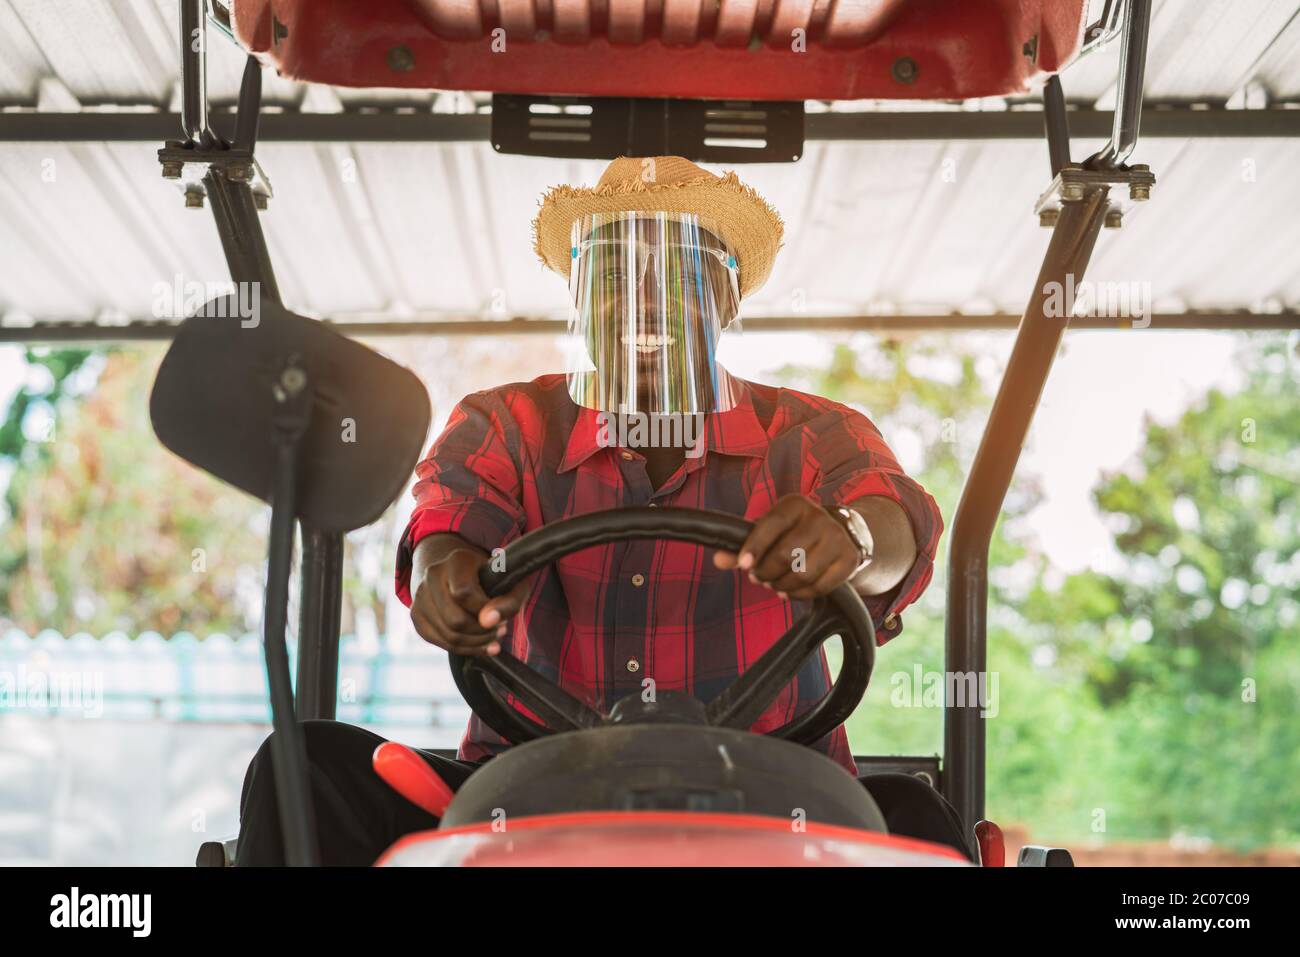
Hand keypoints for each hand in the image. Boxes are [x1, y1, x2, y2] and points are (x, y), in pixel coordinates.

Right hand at [410, 548, 531, 656]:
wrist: (463, 574)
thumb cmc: (494, 579)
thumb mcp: (512, 584)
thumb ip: (508, 601)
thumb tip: (489, 622)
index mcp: (456, 560)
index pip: (464, 593)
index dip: (484, 612)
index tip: (502, 618)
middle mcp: (433, 574)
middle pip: (455, 619)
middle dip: (482, 632)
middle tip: (500, 630)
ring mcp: (420, 595)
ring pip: (448, 635)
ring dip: (476, 643)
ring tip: (493, 637)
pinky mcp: (417, 615)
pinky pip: (440, 642)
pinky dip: (464, 649)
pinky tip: (479, 644)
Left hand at [713, 494, 861, 600]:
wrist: (841, 532)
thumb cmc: (794, 532)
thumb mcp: (770, 530)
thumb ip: (743, 543)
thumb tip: (718, 560)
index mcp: (796, 505)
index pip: (771, 525)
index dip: (755, 546)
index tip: (743, 565)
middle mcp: (820, 518)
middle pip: (786, 554)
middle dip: (766, 572)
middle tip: (757, 577)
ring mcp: (837, 539)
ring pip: (802, 574)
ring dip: (781, 584)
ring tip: (772, 584)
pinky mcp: (849, 560)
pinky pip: (819, 587)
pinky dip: (799, 594)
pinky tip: (788, 590)